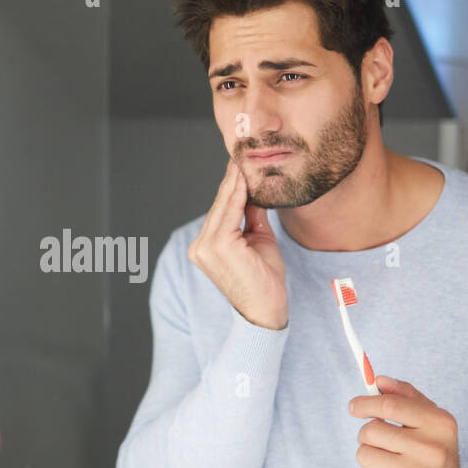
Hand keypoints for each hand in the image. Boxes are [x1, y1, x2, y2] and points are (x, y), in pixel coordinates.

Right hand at [187, 159, 287, 329]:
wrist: (267, 310)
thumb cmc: (264, 281)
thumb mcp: (259, 241)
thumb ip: (252, 218)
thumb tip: (255, 194)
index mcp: (207, 247)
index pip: (220, 211)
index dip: (231, 188)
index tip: (240, 167)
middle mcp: (201, 246)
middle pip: (219, 205)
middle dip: (233, 181)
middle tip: (242, 157)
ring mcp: (207, 247)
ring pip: (223, 206)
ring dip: (235, 183)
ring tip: (244, 163)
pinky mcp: (218, 246)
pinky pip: (229, 212)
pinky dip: (238, 194)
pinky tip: (245, 179)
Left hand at [347, 375, 460, 467]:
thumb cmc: (432, 449)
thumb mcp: (429, 419)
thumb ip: (405, 395)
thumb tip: (379, 380)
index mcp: (440, 424)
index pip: (391, 406)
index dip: (366, 403)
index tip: (354, 406)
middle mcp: (432, 450)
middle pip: (372, 431)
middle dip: (366, 433)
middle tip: (377, 440)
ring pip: (364, 454)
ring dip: (368, 455)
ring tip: (387, 460)